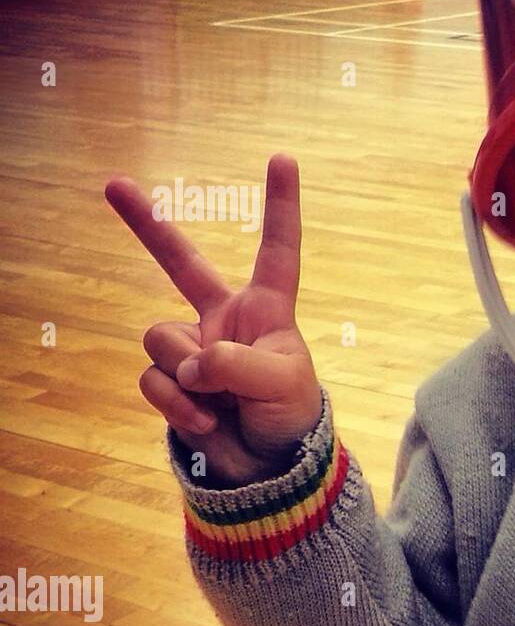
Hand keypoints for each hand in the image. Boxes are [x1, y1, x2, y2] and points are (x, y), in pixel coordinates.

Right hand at [105, 154, 323, 485]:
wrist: (269, 469)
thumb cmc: (291, 415)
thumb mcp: (282, 385)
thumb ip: (236, 365)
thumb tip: (191, 361)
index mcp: (267, 309)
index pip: (276, 249)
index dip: (280, 205)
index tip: (282, 157)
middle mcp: (224, 320)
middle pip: (179, 263)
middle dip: (144, 225)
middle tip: (113, 183)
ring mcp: (193, 349)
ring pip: (160, 337)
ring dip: (186, 373)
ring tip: (218, 401)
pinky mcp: (171, 381)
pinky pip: (153, 378)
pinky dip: (176, 403)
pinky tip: (205, 421)